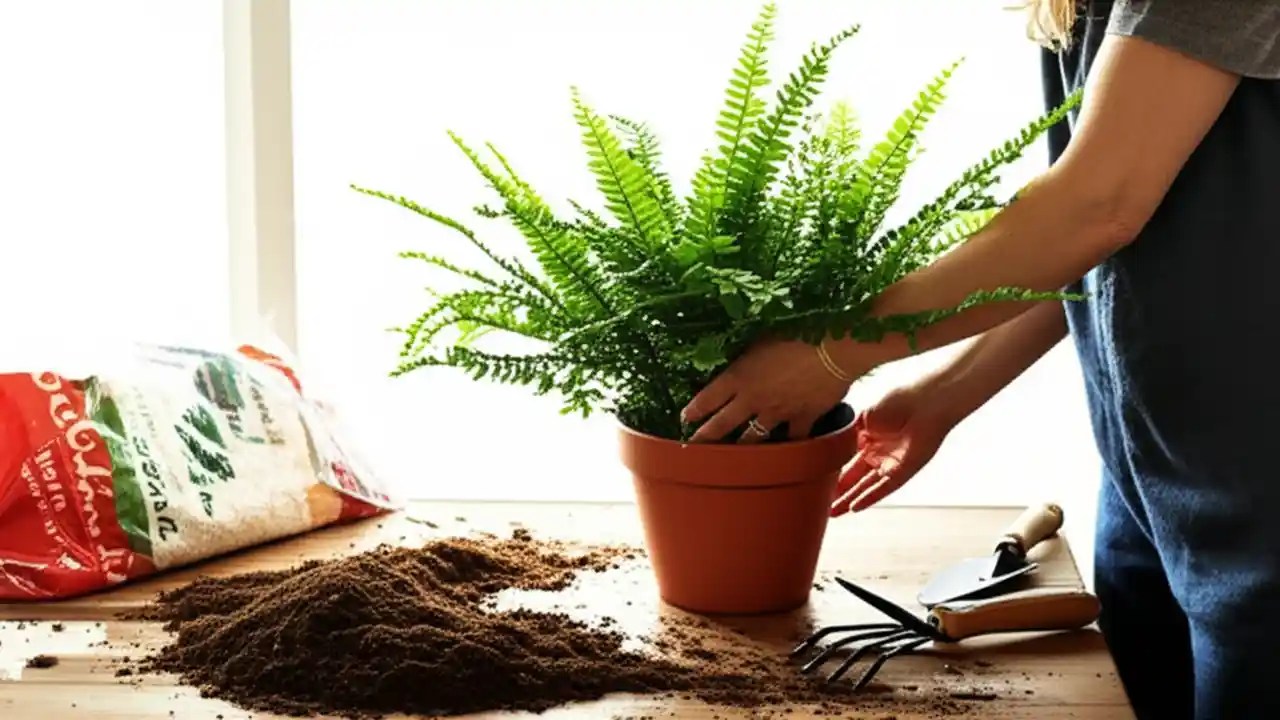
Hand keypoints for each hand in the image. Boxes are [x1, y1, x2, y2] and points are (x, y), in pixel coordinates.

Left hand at [681, 337, 857, 443]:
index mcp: (739, 377)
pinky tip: (789, 449)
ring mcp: (778, 413)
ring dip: (743, 446)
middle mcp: (753, 399)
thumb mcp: (762, 336)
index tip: (685, 418)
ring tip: (735, 455)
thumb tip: (739, 356)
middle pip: (722, 425)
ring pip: (754, 438)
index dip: (694, 410)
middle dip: (705, 437)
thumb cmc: (797, 332)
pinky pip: (794, 438)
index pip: (707, 398)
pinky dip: (791, 444)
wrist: (835, 348)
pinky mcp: (803, 419)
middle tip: (694, 446)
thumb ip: (748, 353)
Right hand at [829, 382, 955, 516]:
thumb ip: (843, 432)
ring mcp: (890, 463)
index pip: (844, 459)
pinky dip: (869, 497)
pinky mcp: (903, 471)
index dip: (830, 471)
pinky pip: (884, 488)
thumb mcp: (861, 416)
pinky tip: (855, 507)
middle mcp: (877, 453)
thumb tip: (822, 443)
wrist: (925, 400)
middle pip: (853, 477)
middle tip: (819, 504)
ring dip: (849, 500)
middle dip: (837, 491)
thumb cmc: (897, 400)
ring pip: (866, 486)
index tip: (812, 481)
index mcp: (866, 437)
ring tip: (832, 512)